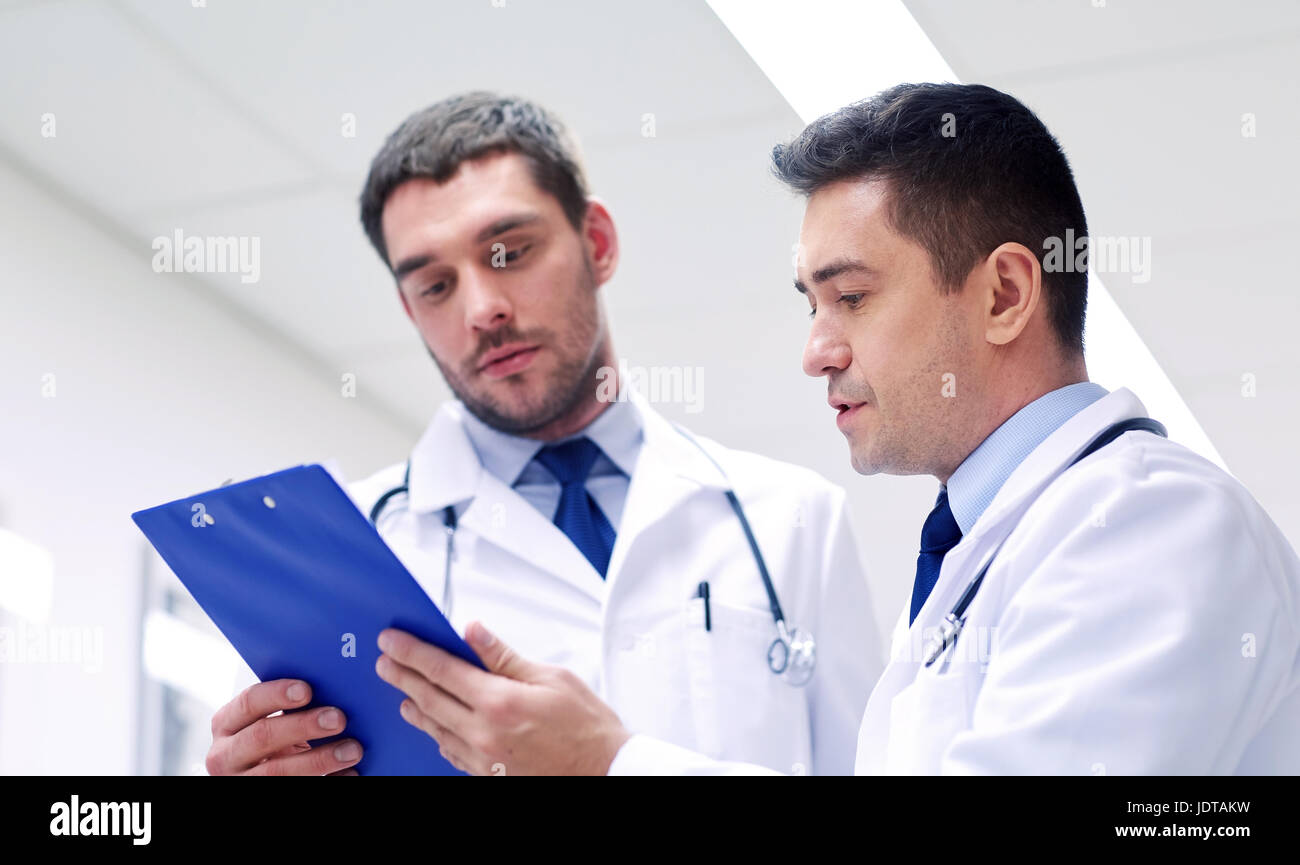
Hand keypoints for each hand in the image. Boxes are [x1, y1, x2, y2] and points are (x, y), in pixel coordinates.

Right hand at [206, 679, 363, 775]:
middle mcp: (225, 755)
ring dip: (320, 760)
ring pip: (278, 772)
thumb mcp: (270, 722)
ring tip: (352, 750)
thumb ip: (289, 706)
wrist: (259, 776)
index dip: (277, 694)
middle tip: (339, 718)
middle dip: (303, 726)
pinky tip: (350, 772)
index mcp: (227, 724)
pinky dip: (328, 781)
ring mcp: (241, 781)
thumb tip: (334, 686)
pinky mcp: (259, 795)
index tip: (307, 690)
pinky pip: (294, 789)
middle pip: (262, 736)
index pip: (249, 702)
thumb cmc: (273, 740)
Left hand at [375, 622, 630, 775]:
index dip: (412, 652)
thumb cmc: (586, 726)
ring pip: (435, 728)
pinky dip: (437, 734)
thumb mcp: (551, 677)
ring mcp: (483, 758)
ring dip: (414, 707)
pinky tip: (434, 725)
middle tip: (384, 661)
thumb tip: (472, 632)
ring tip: (402, 692)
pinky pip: (451, 752)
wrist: (605, 770)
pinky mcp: (487, 774)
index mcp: (499, 702)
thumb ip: (504, 656)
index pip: (442, 670)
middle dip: (402, 676)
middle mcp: (484, 733)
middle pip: (429, 699)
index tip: (392, 640)